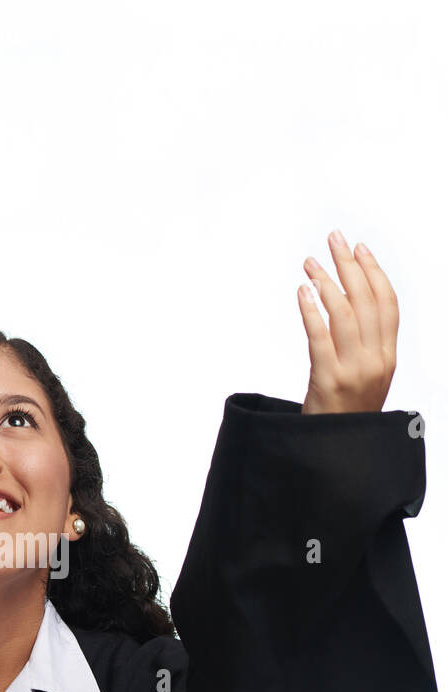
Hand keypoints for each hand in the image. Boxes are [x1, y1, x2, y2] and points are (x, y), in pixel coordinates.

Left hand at [297, 230, 398, 413]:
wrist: (336, 452)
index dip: (374, 272)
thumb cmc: (346, 413)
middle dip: (349, 266)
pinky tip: (303, 291)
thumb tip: (352, 303)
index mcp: (388, 357)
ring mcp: (353, 370)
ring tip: (310, 263)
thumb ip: (365, 345)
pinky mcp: (329, 379)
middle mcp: (375, 361)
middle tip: (334, 239)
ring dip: (327, 282)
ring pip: (344, 314)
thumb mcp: (366, 377)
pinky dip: (311, 310)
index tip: (360, 249)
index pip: (387, 304)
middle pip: (366, 301)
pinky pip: (320, 337)